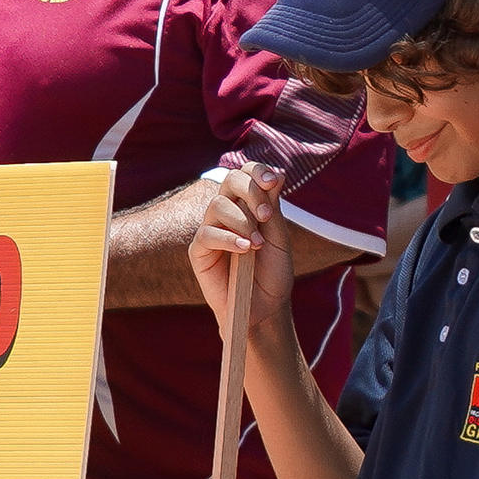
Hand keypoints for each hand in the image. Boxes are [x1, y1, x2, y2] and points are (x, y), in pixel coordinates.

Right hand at [188, 160, 286, 332]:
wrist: (264, 308)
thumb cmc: (272, 274)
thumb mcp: (279, 239)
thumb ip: (274, 208)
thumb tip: (279, 174)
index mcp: (247, 205)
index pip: (245, 173)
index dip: (257, 171)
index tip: (274, 181)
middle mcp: (227, 213)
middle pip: (229, 180)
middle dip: (250, 192)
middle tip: (266, 215)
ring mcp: (211, 230)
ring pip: (218, 205)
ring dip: (242, 221)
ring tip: (258, 244)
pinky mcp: (199, 251)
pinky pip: (207, 234)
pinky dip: (229, 239)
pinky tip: (246, 250)